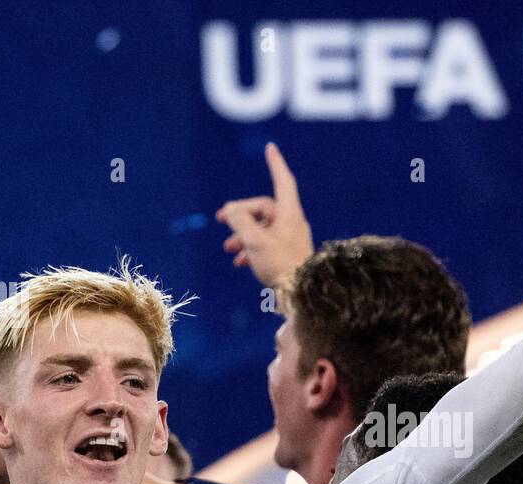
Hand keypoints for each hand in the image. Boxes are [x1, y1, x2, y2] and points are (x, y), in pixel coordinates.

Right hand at [217, 142, 313, 287]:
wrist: (301, 295)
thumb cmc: (280, 265)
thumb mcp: (254, 240)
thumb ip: (239, 220)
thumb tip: (231, 209)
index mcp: (289, 213)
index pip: (282, 180)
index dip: (275, 164)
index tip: (271, 148)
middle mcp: (292, 223)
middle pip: (263, 209)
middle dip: (241, 215)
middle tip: (222, 222)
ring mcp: (290, 239)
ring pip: (262, 229)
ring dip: (243, 236)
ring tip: (228, 248)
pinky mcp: (287, 255)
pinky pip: (266, 245)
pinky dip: (252, 250)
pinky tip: (240, 262)